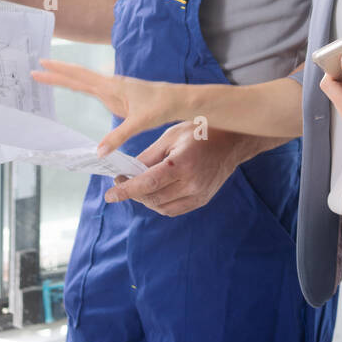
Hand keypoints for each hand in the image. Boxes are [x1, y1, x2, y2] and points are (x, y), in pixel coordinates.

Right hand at [30, 60, 191, 151]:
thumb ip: (118, 136)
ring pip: (84, 82)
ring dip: (66, 78)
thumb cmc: (161, 106)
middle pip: (77, 77)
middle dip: (56, 73)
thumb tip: (98, 152)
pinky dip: (80, 87)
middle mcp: (110, 85)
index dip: (60, 72)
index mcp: (112, 86)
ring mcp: (113, 91)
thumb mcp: (139, 122)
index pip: (80, 78)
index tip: (41, 65)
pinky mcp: (118, 98)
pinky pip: (93, 90)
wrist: (178, 100)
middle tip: (35, 68)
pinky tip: (76, 86)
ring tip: (49, 75)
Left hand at [103, 121, 244, 214]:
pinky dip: (159, 203)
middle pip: (153, 198)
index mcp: (182, 164)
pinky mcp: (202, 200)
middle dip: (133, 193)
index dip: (126, 190)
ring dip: (145, 199)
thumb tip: (128, 171)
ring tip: (138, 185)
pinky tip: (154, 191)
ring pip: (162, 207)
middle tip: (122, 181)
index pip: (148, 183)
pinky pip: (174, 209)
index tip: (110, 194)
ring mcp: (199, 195)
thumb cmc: (199, 132)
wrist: (232, 141)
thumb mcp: (170, 136)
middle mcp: (192, 184)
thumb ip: (148, 156)